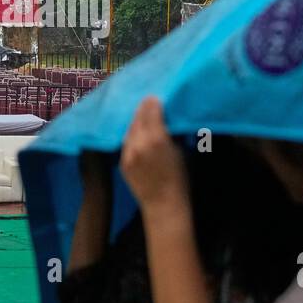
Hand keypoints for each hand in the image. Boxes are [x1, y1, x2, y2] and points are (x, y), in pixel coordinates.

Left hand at [120, 97, 187, 211]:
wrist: (164, 205)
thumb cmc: (180, 178)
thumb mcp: (180, 151)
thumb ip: (170, 133)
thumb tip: (166, 120)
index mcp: (157, 138)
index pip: (151, 111)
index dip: (153, 103)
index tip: (155, 97)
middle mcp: (139, 143)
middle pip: (138, 118)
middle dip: (143, 109)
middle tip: (148, 102)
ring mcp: (127, 153)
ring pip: (129, 130)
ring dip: (135, 121)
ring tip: (141, 115)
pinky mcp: (122, 162)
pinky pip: (126, 143)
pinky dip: (131, 135)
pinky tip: (136, 133)